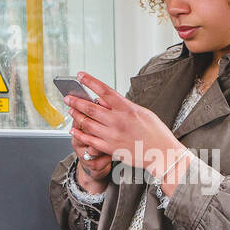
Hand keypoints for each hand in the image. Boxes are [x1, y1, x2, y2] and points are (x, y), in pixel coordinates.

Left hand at [65, 71, 183, 179]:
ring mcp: (112, 135)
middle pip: (91, 108)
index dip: (90, 82)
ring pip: (87, 123)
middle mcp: (118, 121)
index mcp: (127, 109)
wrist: (162, 153)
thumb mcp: (143, 112)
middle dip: (76, 101)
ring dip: (76, 115)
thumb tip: (108, 101)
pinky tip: (73, 129)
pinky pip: (90, 140)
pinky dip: (80, 133)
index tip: (81, 75)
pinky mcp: (110, 148)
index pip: (104, 91)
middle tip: (68, 97)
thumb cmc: (156, 133)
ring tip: (70, 110)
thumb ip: (124, 106)